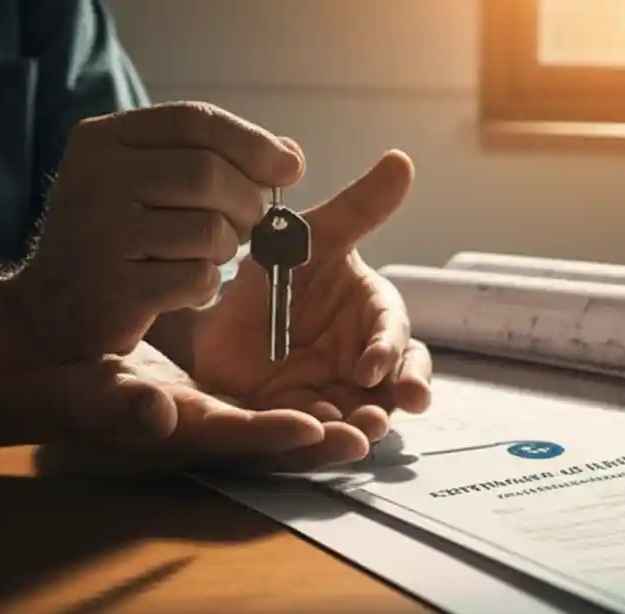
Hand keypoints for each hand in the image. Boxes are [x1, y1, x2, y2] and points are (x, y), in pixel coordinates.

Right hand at [0, 276, 358, 466]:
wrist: (67, 382)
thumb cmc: (77, 387)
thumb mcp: (95, 391)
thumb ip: (127, 404)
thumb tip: (156, 418)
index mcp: (183, 433)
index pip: (235, 439)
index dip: (274, 435)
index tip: (313, 426)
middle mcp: (214, 440)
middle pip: (278, 449)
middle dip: (325, 444)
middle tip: (370, 432)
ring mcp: (226, 430)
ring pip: (289, 435)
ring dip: (333, 431)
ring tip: (379, 420)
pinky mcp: (232, 414)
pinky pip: (282, 414)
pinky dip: (319, 410)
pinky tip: (355, 396)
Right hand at [9, 101, 303, 359]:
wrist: (50, 309)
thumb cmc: (117, 239)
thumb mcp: (148, 182)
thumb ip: (212, 160)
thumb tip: (291, 157)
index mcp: (104, 139)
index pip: (195, 121)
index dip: (253, 142)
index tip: (291, 167)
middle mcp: (96, 176)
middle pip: (210, 175)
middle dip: (247, 204)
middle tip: (247, 227)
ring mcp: (101, 232)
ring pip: (210, 230)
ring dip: (225, 250)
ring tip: (201, 257)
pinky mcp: (116, 288)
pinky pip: (198, 278)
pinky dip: (203, 285)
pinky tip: (179, 288)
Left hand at [190, 150, 431, 461]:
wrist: (222, 304)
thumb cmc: (281, 267)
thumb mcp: (313, 235)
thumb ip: (359, 206)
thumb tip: (402, 160)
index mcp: (375, 319)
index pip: (395, 338)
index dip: (389, 353)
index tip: (373, 365)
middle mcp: (365, 362)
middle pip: (393, 388)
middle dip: (394, 401)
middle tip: (388, 413)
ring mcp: (337, 393)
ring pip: (361, 417)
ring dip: (361, 428)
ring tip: (355, 435)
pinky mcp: (300, 419)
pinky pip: (315, 437)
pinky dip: (319, 443)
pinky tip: (315, 441)